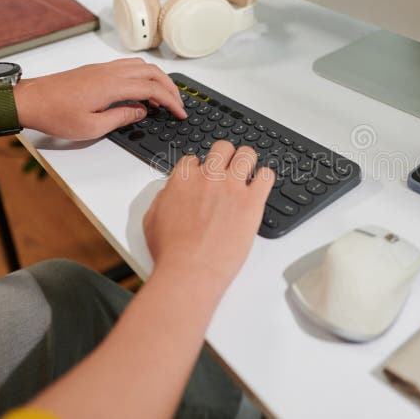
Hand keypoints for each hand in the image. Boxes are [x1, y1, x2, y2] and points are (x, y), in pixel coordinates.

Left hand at [15, 58, 186, 139]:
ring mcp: (103, 68)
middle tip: (178, 105)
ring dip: (157, 79)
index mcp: (113, 85)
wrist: (30, 100)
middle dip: (170, 88)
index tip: (180, 113)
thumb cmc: (55, 114)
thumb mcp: (92, 127)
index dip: (171, 101)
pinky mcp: (96, 70)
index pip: (153, 89)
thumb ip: (121, 118)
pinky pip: (128, 67)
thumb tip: (141, 111)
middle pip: (152, 72)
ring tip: (162, 98)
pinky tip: (140, 91)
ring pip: (141, 66)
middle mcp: (110, 72)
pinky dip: (142, 76)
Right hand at [143, 142, 274, 289]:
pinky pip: (266, 176)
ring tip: (248, 172)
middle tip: (229, 169)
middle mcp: (208, 178)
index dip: (199, 168)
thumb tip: (171, 192)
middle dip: (225, 156)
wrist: (190, 271)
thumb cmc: (171, 253)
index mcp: (182, 180)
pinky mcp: (252, 202)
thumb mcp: (152, 220)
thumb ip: (163, 199)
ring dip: (247, 161)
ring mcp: (231, 188)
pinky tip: (261, 187)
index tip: (204, 178)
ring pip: (247, 154)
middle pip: (222, 148)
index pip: (193, 159)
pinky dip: (265, 178)